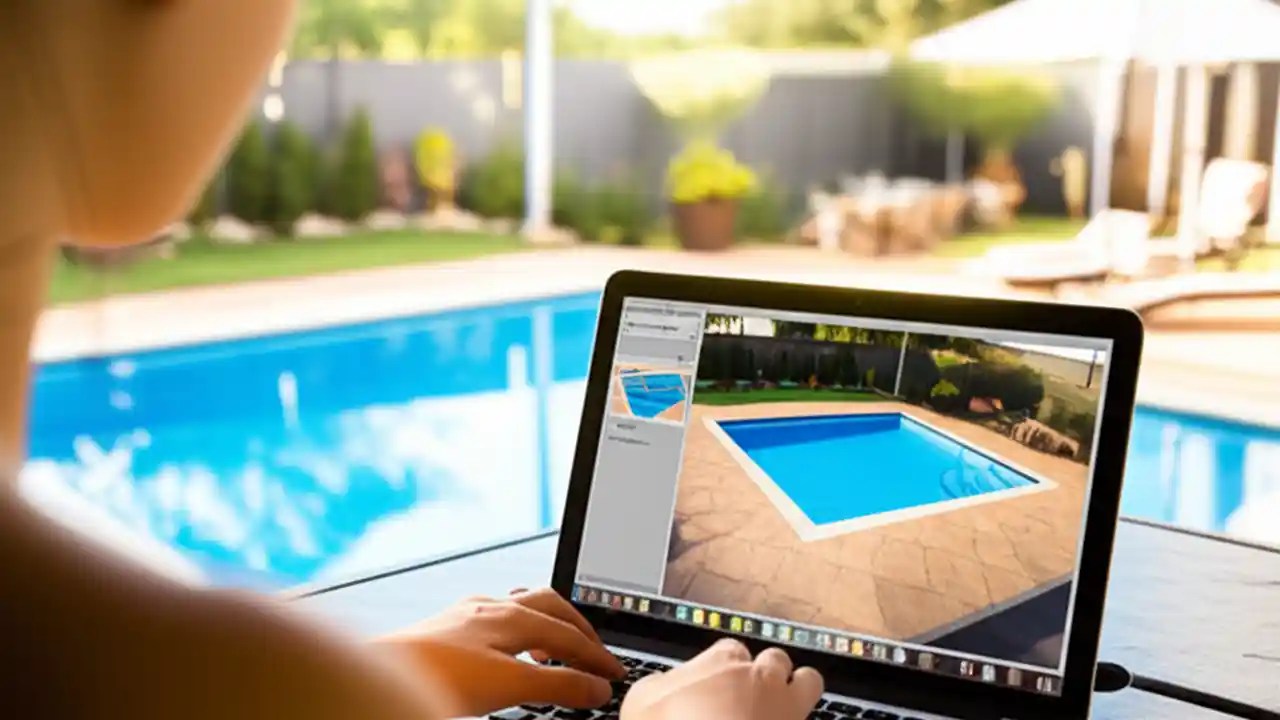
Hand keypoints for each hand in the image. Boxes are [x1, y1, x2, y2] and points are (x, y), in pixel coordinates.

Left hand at [377, 588, 624, 716]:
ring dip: (547, 627)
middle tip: (596, 655)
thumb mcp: (508, 686)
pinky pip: (495, 620)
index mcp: (511, 616)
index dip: (597, 656)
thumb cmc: (433, 676)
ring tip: (556, 653)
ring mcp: (466, 615)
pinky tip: (508, 652)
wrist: (377, 675)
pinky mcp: (446, 629)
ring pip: (521, 609)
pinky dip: (517, 634)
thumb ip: (556, 685)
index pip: (569, 634)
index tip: (614, 676)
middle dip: (578, 629)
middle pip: (550, 607)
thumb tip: (595, 687)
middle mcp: (490, 608)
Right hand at [622, 639, 822, 719]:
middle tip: (748, 696)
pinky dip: (800, 719)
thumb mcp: (642, 701)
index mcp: (724, 661)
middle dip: (766, 673)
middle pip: (773, 660)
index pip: (730, 650)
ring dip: (797, 689)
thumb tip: (663, 685)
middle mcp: (761, 677)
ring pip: (808, 680)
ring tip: (780, 707)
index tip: (713, 683)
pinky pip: (811, 716)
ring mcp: (787, 706)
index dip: (723, 667)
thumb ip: (659, 685)